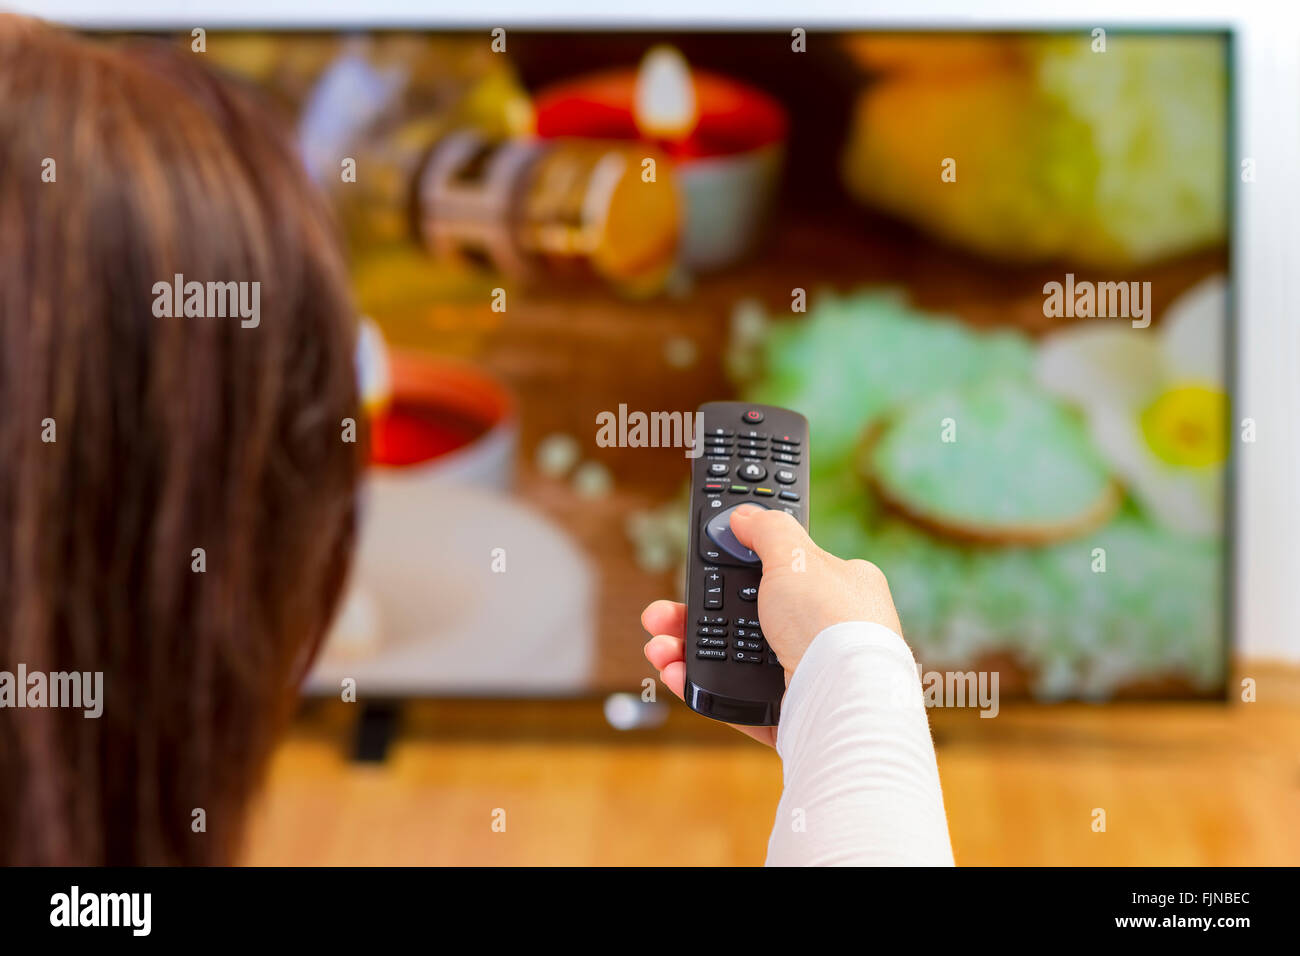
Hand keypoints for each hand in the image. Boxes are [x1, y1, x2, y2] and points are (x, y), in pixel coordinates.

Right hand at [641, 504, 902, 744]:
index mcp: (838, 589)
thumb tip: (743, 515)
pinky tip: (676, 674)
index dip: (738, 563)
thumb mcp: (796, 555)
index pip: (782, 568)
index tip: (704, 561)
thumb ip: (766, 529)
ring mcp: (805, 672)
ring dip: (688, 649)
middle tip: (661, 612)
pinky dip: (702, 685)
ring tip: (659, 648)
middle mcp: (824, 631)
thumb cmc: (831, 623)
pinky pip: (734, 694)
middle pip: (745, 615)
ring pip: (733, 657)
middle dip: (696, 612)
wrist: (844, 700)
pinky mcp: (787, 711)